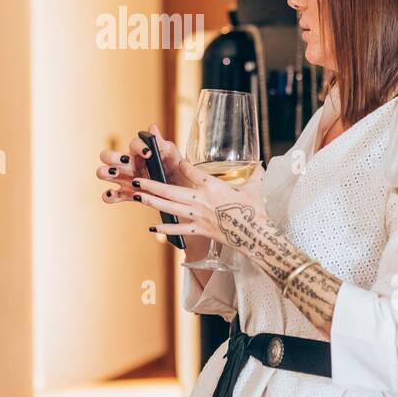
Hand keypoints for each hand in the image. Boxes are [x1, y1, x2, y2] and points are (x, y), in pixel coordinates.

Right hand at [96, 123, 187, 204]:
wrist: (181, 193)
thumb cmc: (176, 171)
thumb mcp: (172, 157)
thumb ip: (162, 143)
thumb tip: (152, 127)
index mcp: (140, 153)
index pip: (133, 144)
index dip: (139, 147)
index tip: (149, 153)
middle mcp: (128, 164)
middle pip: (109, 156)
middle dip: (111, 156)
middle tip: (124, 161)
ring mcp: (125, 179)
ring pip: (104, 173)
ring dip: (104, 172)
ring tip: (115, 174)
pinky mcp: (126, 195)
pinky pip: (110, 196)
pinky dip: (108, 196)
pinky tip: (114, 194)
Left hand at [128, 159, 267, 248]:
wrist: (255, 234)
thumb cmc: (255, 210)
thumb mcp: (255, 188)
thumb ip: (255, 174)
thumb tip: (261, 164)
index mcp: (213, 186)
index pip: (192, 171)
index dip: (181, 165)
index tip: (174, 161)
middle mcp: (201, 200)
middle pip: (171, 190)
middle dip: (151, 185)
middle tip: (136, 179)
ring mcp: (198, 216)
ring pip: (170, 207)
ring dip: (152, 202)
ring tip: (137, 196)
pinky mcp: (200, 230)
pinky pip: (180, 229)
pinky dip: (166, 228)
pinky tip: (153, 227)